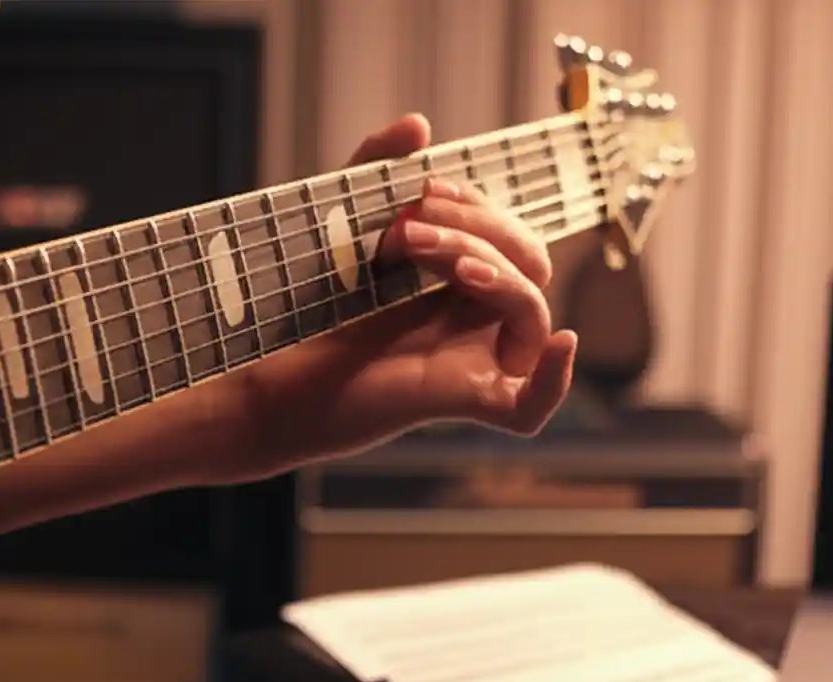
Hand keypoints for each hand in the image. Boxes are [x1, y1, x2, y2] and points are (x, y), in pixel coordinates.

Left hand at [244, 113, 576, 469]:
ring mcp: (476, 363)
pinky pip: (530, 407)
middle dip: (479, 229)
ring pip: (530, 311)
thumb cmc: (307, 305)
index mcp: (464, 281)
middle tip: (406, 227)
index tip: (420, 188)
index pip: (509, 234)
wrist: (271, 370)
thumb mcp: (346, 226)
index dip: (477, 206)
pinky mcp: (465, 404)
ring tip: (414, 247)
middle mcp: (478, 321)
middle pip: (530, 262)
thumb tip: (420, 124)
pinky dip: (554, 379)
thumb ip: (376, 171)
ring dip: (488, 267)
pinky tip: (561, 342)